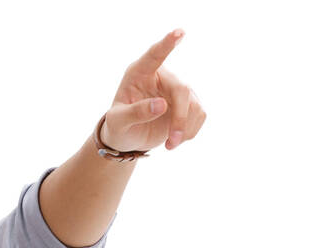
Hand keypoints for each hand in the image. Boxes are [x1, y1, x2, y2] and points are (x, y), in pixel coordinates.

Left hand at [101, 28, 206, 152]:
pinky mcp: (187, 102)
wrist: (127, 137)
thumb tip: (161, 104)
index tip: (179, 32)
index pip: (154, 55)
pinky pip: (199, 114)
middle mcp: (161, 76)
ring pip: (193, 104)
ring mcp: (176, 88)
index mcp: (139, 73)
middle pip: (181, 89)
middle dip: (180, 118)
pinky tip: (176, 140)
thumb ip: (135, 112)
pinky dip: (190, 131)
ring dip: (185, 129)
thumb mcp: (118, 121)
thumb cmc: (118, 125)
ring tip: (170, 145)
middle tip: (172, 142)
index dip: (167, 44)